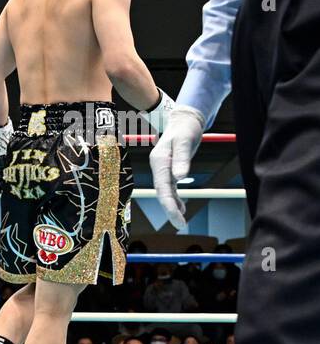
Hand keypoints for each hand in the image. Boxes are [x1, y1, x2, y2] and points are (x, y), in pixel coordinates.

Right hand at [149, 105, 204, 229]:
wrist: (184, 119)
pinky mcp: (170, 168)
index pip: (163, 188)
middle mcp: (158, 167)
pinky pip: (170, 187)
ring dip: (172, 207)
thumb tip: (179, 178)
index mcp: (159, 162)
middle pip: (162, 192)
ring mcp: (163, 168)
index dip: (169, 205)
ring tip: (181, 221)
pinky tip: (182, 208)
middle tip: (180, 225)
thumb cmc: (185, 128)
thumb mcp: (185, 141)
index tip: (178, 218)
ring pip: (166, 192)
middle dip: (170, 210)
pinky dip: (175, 199)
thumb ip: (181, 159)